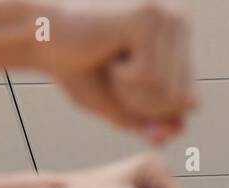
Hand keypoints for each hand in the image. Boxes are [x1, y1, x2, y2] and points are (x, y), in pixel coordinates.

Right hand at [32, 2, 196, 142]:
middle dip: (142, 104)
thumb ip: (152, 122)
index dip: (154, 113)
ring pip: (168, 91)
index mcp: (180, 40)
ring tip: (110, 64)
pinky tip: (107, 54)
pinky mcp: (148, 18)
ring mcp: (167, 17)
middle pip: (182, 100)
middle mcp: (180, 22)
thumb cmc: (78, 69)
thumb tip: (179, 131)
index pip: (190, 102)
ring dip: (129, 91)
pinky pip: (150, 77)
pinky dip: (122, 78)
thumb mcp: (121, 106)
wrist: (38, 38)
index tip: (123, 86)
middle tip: (113, 75)